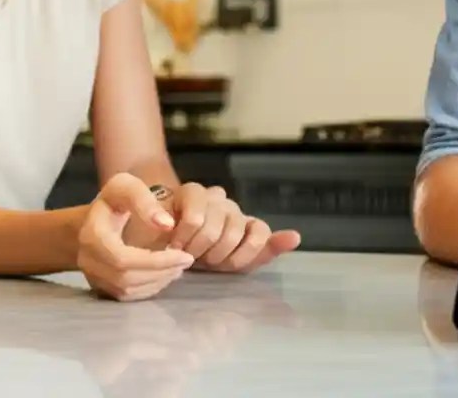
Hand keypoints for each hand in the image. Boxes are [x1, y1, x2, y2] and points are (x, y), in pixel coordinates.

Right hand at [77, 173, 194, 300]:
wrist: (92, 219)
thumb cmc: (113, 200)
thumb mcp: (126, 187)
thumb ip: (144, 201)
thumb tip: (167, 225)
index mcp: (92, 236)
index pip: (123, 258)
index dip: (155, 261)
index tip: (184, 254)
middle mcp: (88, 260)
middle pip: (126, 278)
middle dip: (161, 271)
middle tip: (187, 260)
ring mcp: (93, 277)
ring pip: (128, 290)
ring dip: (158, 280)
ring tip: (179, 265)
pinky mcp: (102, 286)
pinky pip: (128, 295)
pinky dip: (150, 287)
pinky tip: (166, 273)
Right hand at [165, 182, 301, 272]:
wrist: (161, 246)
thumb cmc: (199, 257)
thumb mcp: (233, 263)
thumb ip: (265, 252)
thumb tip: (296, 237)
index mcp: (247, 223)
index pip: (260, 232)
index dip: (242, 254)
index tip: (225, 265)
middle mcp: (232, 206)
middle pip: (235, 232)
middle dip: (215, 255)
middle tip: (200, 261)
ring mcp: (213, 196)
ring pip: (213, 228)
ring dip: (197, 249)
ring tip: (186, 253)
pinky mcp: (190, 191)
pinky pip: (194, 219)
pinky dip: (185, 238)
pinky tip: (175, 243)